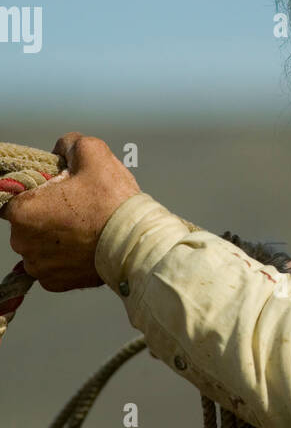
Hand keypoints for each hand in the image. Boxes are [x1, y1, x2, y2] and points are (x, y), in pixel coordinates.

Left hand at [1, 133, 140, 290]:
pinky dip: (65, 257)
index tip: (60, 190)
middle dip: (47, 212)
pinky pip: (52, 265)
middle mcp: (22, 242)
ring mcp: (37, 266)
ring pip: (39, 243)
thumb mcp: (94, 154)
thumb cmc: (113, 202)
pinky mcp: (54, 283)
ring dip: (55, 236)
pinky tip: (86, 247)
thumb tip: (60, 149)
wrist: (138, 246)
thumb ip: (69, 143)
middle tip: (78, 207)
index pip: (15, 194)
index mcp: (22, 211)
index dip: (38, 189)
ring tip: (85, 228)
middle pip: (27, 220)